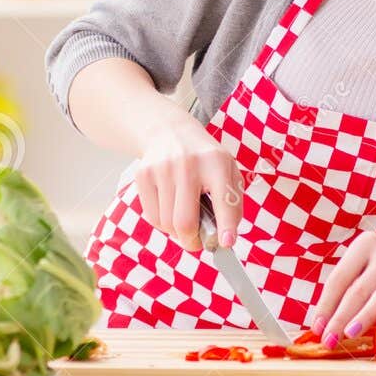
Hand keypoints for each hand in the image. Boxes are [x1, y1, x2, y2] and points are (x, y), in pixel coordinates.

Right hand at [133, 113, 243, 252]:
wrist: (170, 132)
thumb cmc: (205, 160)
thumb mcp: (227, 171)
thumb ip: (232, 203)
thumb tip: (225, 239)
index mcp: (216, 163)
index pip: (224, 201)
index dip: (226, 226)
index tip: (226, 243)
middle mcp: (188, 164)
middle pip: (185, 222)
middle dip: (192, 242)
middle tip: (197, 243)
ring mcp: (162, 169)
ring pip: (167, 224)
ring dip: (177, 232)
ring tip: (185, 219)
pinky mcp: (143, 175)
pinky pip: (152, 217)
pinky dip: (163, 223)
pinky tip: (170, 210)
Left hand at [308, 232, 375, 345]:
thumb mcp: (366, 283)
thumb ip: (345, 298)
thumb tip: (319, 328)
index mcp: (365, 245)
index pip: (339, 278)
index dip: (326, 305)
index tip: (316, 328)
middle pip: (358, 288)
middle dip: (340, 317)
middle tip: (329, 339)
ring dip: (364, 316)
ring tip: (349, 334)